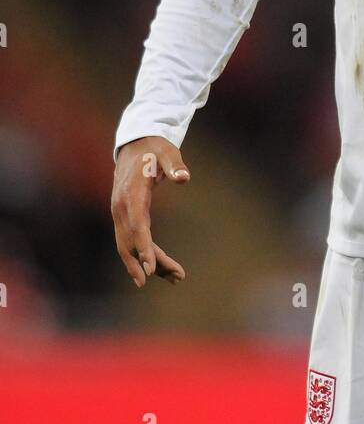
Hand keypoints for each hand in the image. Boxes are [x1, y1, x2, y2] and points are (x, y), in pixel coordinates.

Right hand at [111, 136, 189, 287]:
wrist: (134, 145)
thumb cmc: (154, 149)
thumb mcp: (167, 152)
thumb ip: (175, 165)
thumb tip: (184, 177)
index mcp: (131, 194)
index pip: (136, 226)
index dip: (144, 247)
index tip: (150, 269)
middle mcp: (121, 208)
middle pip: (133, 243)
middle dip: (152, 263)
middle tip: (178, 277)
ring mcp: (120, 214)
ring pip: (130, 247)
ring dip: (149, 264)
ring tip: (176, 277)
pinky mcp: (124, 217)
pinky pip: (131, 242)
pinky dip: (144, 255)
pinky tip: (159, 269)